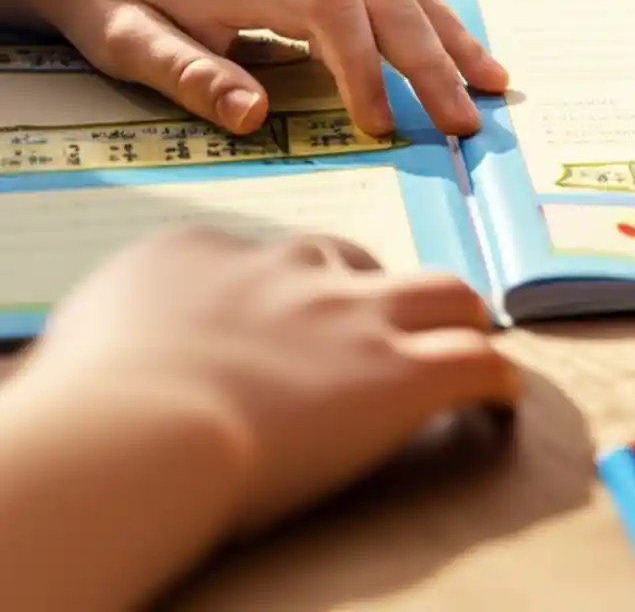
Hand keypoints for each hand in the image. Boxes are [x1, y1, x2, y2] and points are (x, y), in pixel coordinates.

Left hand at [13, 0, 506, 136]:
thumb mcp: (123, 37)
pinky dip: (429, 17)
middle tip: (466, 123)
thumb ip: (189, 75)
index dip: (366, 66)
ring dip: (448, 34)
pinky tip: (455, 48)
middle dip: (433, 60)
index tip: (382, 127)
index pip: (331, 7)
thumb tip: (257, 118)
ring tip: (492, 85)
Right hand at [25, 226, 518, 533]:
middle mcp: (290, 271)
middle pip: (361, 261)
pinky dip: (498, 382)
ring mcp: (353, 318)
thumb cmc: (87, 400)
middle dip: (375, 290)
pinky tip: (499, 403)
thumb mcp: (94, 333)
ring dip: (458, 320)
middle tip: (382, 328)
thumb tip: (131, 347)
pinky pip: (478, 365)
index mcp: (208, 254)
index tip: (294, 321)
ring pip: (446, 294)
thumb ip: (133, 324)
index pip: (269, 257)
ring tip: (464, 346)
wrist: (135, 428)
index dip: (292, 290)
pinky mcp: (399, 375)